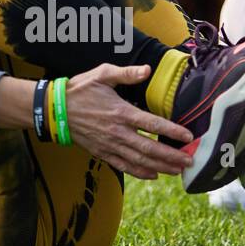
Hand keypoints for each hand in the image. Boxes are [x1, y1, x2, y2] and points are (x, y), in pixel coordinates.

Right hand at [63, 64, 194, 179]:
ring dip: (160, 167)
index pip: (153, 124)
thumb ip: (127, 73)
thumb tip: (147, 71)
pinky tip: (153, 175)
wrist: (55, 110)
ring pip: (139, 160)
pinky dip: (140, 172)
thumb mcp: (102, 74)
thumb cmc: (80, 90)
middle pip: (150, 148)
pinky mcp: (102, 153)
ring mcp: (110, 145)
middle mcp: (118, 132)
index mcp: (121, 112)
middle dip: (171, 156)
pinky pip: (124, 166)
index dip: (172, 131)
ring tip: (177, 170)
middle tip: (189, 162)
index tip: (188, 137)